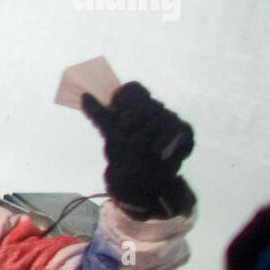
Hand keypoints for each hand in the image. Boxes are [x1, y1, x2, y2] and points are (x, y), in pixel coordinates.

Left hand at [81, 82, 195, 218]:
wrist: (140, 180)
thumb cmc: (123, 154)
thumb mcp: (109, 134)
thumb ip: (98, 115)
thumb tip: (84, 96)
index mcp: (136, 105)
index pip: (133, 89)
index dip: (123, 97)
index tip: (115, 108)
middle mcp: (156, 109)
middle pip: (145, 104)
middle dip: (131, 121)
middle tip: (123, 137)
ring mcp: (171, 119)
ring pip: (159, 117)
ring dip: (144, 134)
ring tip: (135, 148)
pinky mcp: (185, 131)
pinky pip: (175, 129)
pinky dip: (163, 140)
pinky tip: (155, 151)